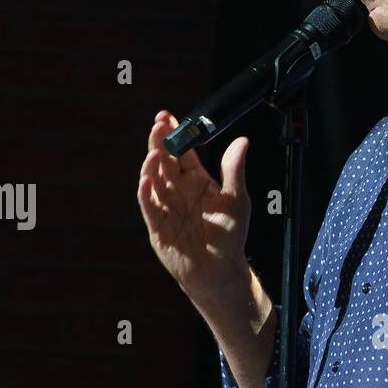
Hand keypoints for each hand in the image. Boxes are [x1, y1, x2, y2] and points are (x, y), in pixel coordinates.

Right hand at [137, 110, 251, 304]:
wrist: (220, 271)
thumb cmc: (229, 237)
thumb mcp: (237, 200)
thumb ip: (234, 170)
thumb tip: (241, 141)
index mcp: (196, 181)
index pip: (182, 152)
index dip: (175, 134)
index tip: (169, 117)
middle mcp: (178, 190)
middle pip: (164, 160)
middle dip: (160, 141)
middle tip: (159, 124)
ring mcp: (166, 206)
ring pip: (153, 178)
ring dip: (152, 163)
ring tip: (156, 150)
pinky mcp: (157, 224)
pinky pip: (149, 204)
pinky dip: (146, 191)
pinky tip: (147, 178)